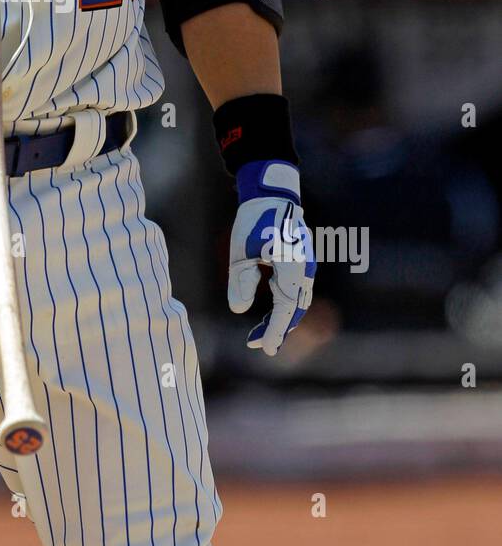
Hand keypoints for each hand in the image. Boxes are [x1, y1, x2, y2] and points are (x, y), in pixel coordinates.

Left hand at [227, 160, 315, 356]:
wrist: (271, 197)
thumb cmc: (253, 222)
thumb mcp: (240, 253)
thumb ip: (241, 283)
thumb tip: (239, 310)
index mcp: (293, 268)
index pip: (286, 309)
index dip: (276, 331)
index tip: (266, 349)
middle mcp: (305, 270)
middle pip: (295, 309)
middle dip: (278, 329)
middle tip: (258, 345)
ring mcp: (307, 266)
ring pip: (297, 301)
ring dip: (282, 318)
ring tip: (260, 334)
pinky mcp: (302, 263)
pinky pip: (296, 290)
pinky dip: (285, 304)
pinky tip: (270, 312)